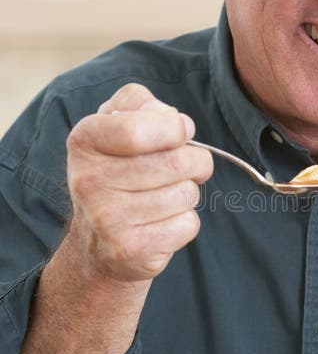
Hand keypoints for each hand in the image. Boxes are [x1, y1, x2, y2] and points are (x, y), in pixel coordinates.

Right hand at [66, 83, 212, 282]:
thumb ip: (139, 104)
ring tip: (165, 196)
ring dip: (188, 192)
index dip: (174, 127)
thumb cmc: (117, 172)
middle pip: (176, 162)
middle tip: (188, 166)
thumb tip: (174, 119)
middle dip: (196, 161)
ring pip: (186, 193)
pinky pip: (187, 224)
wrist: (97, 244)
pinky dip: (185, 221)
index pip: (138, 128)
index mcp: (84, 140)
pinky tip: (161, 222)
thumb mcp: (114, 126)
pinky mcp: (130, 250)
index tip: (181, 132)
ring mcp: (107, 219)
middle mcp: (89, 180)